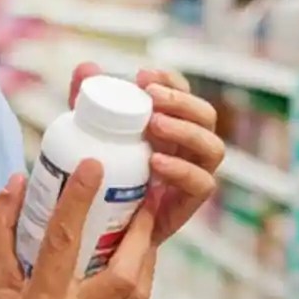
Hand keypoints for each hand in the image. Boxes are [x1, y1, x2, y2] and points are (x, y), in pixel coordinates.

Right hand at [0, 161, 157, 298]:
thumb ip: (0, 223)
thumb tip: (18, 180)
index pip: (62, 242)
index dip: (79, 200)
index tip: (93, 168)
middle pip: (121, 275)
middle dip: (139, 235)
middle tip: (145, 201)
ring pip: (136, 296)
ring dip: (145, 259)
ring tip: (145, 229)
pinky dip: (139, 286)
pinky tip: (137, 264)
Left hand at [70, 63, 223, 244]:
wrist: (93, 231)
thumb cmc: (94, 176)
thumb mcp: (87, 134)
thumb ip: (86, 102)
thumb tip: (86, 67)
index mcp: (169, 128)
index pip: (185, 97)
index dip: (173, 82)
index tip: (144, 75)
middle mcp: (186, 150)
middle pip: (206, 117)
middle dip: (183, 102)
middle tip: (151, 97)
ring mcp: (190, 177)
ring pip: (212, 149)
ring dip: (187, 131)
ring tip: (154, 124)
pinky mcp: (185, 206)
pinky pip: (201, 185)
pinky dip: (182, 170)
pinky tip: (156, 161)